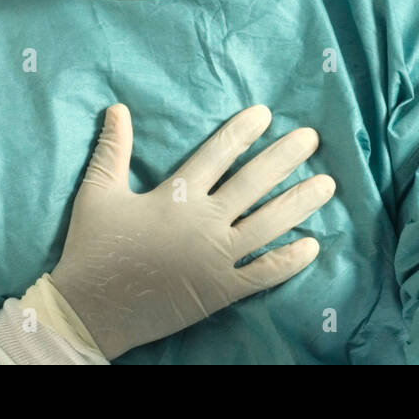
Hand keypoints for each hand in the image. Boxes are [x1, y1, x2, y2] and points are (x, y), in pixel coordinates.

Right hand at [48, 103, 334, 360]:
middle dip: (285, 158)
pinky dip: (289, 261)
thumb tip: (117, 108)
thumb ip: (112, 149)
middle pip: (253, 183)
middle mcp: (203, 223)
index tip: (266, 114)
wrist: (91, 310)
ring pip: (268, 225)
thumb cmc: (93, 247)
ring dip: (299, 203)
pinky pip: (263, 274)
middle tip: (312, 138)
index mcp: (175, 195)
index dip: (242, 131)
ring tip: (327, 184)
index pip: (217, 154)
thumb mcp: (97, 192)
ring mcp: (216, 259)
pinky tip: (312, 245)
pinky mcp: (221, 290)